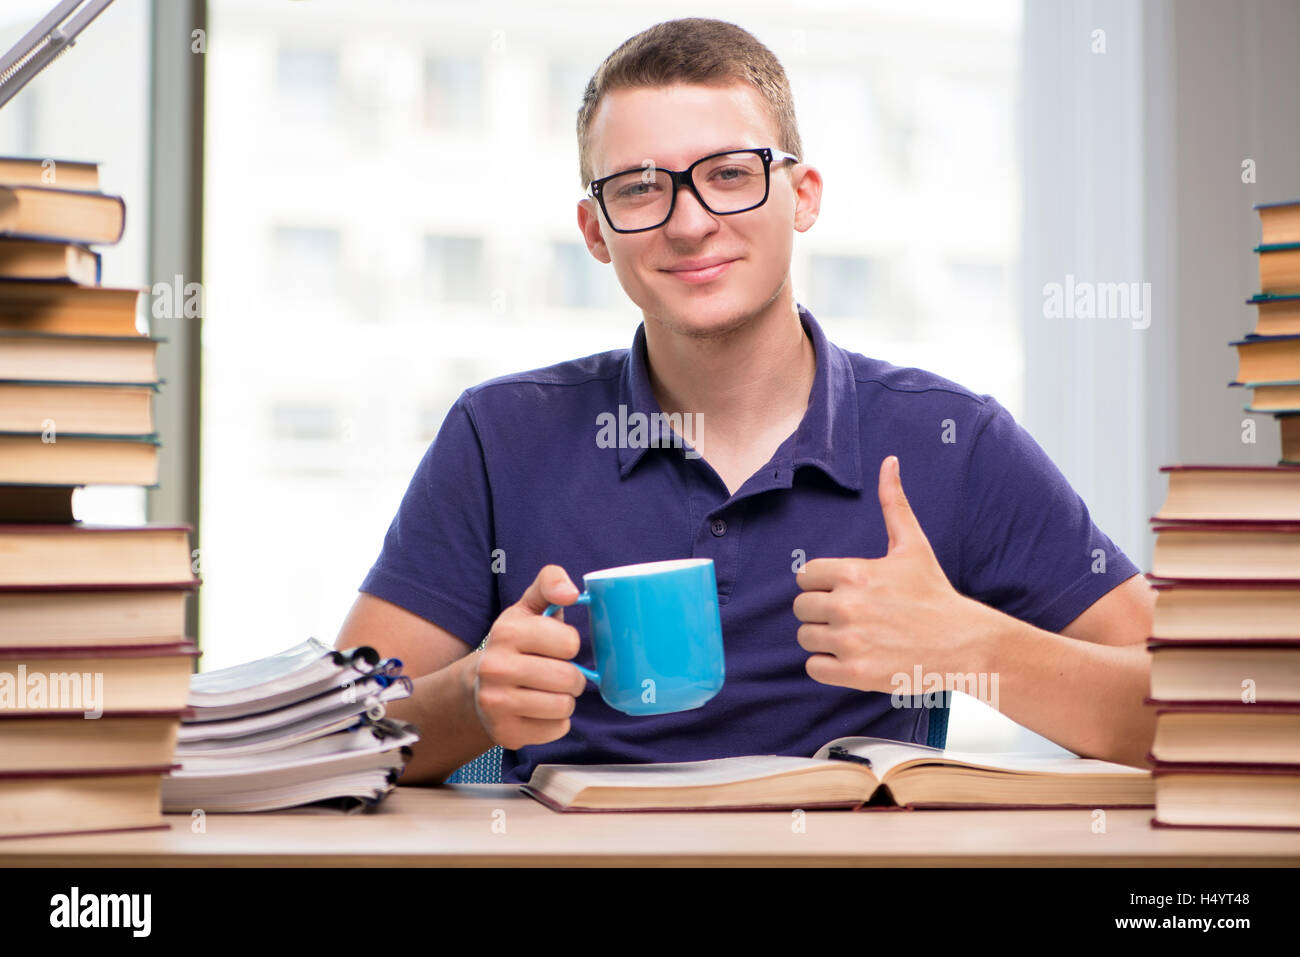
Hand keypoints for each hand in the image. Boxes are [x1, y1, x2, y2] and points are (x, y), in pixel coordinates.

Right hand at [469, 564, 589, 749]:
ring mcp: (497, 704)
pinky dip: (556, 722)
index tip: (555, 646)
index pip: (569, 642)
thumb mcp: (527, 608)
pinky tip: (538, 710)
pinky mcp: (506, 733)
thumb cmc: (514, 645)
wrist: (476, 688)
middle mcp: (496, 669)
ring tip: (547, 691)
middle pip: (569, 678)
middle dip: (571, 676)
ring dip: (564, 699)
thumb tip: (571, 592)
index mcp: (506, 633)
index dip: (569, 644)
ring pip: (565, 706)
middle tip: (556, 673)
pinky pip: (558, 729)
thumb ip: (550, 584)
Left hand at [792, 455, 985, 692]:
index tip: (842, 590)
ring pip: (805, 637)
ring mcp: (850, 641)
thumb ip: (893, 502)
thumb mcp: (912, 544)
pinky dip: (826, 666)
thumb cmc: (934, 593)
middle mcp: (848, 606)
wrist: (964, 642)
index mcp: (855, 573)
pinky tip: (851, 657)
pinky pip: (813, 667)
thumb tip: (889, 460)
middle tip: (849, 616)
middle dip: (820, 611)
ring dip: (822, 639)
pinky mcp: (854, 673)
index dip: (820, 584)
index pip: (804, 576)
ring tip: (852, 637)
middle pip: (801, 607)